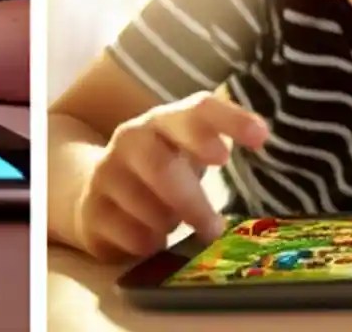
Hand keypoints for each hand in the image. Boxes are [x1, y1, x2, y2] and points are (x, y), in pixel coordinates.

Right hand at [73, 91, 269, 261]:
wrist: (94, 191)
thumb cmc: (158, 173)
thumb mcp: (185, 154)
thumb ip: (214, 147)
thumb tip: (259, 149)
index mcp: (164, 121)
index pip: (197, 109)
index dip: (229, 121)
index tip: (260, 139)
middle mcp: (131, 139)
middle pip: (162, 167)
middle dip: (193, 201)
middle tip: (215, 228)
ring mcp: (106, 174)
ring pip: (146, 209)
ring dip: (169, 224)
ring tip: (172, 223)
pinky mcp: (91, 211)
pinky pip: (131, 236)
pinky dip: (150, 243)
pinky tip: (149, 237)